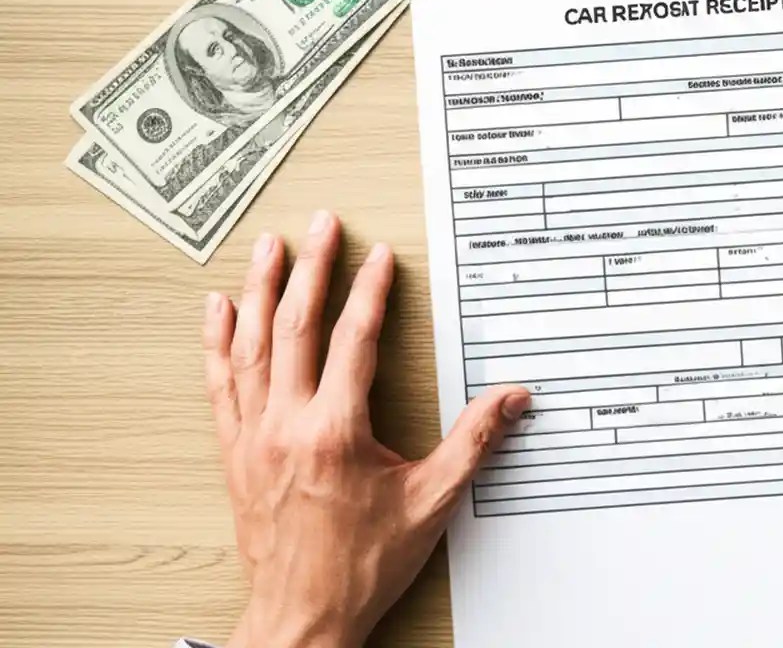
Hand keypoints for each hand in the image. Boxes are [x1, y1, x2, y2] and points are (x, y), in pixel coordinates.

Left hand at [202, 211, 529, 646]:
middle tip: (321, 226)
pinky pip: (219, 384)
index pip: (354, 340)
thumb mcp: (431, 503)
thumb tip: (512, 400)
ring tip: (268, 248)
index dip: (369, 292)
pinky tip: (218, 311)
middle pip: (295, 327)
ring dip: (260, 290)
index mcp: (335, 432)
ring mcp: (252, 436)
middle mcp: (285, 425)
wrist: (302, 615)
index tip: (378, 258)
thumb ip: (473, 443)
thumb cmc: (361, 565)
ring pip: (250, 345)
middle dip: (311, 268)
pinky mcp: (234, 452)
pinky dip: (217, 342)